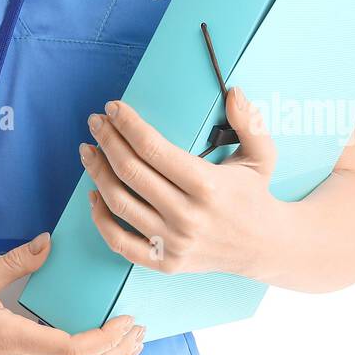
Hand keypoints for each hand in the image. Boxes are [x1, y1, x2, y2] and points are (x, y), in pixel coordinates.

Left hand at [80, 89, 286, 279]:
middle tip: (96, 122)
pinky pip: (120, 243)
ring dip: (97, 172)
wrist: (265, 247)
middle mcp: (187, 215)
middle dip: (106, 140)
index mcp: (207, 184)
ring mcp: (174, 242)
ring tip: (89, 150)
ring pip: (119, 203)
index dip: (127, 124)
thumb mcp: (261, 156)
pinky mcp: (166, 262)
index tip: (114, 107)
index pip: (153, 148)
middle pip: (130, 171)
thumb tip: (234, 91)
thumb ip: (249, 122)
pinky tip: (93, 194)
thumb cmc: (255, 195)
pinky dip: (100, 219)